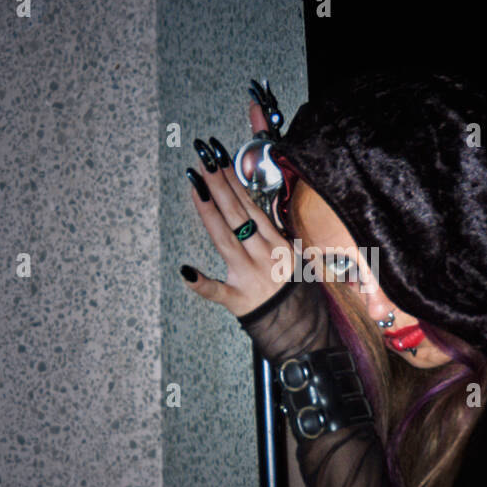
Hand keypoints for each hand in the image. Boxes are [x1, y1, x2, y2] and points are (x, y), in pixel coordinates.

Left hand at [181, 99, 294, 317]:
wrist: (302, 327)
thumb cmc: (293, 287)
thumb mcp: (292, 253)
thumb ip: (273, 231)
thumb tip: (251, 204)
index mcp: (277, 242)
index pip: (250, 206)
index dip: (233, 181)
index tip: (218, 159)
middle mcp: (263, 254)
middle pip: (237, 214)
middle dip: (218, 184)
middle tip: (202, 160)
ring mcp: (249, 276)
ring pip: (225, 239)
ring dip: (209, 211)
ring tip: (195, 185)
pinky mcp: (237, 300)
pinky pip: (217, 292)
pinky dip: (201, 283)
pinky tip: (185, 270)